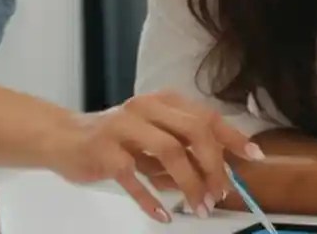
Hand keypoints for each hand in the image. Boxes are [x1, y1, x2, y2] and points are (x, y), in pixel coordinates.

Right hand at [39, 90, 263, 222]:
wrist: (62, 138)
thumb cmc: (115, 140)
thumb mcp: (153, 138)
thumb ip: (182, 150)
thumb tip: (218, 173)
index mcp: (164, 102)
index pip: (207, 116)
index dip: (233, 137)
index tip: (254, 157)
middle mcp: (146, 108)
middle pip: (193, 131)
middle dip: (213, 165)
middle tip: (219, 194)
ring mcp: (124, 126)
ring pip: (169, 151)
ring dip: (189, 183)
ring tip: (198, 207)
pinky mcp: (104, 150)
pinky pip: (133, 176)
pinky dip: (150, 198)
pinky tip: (163, 214)